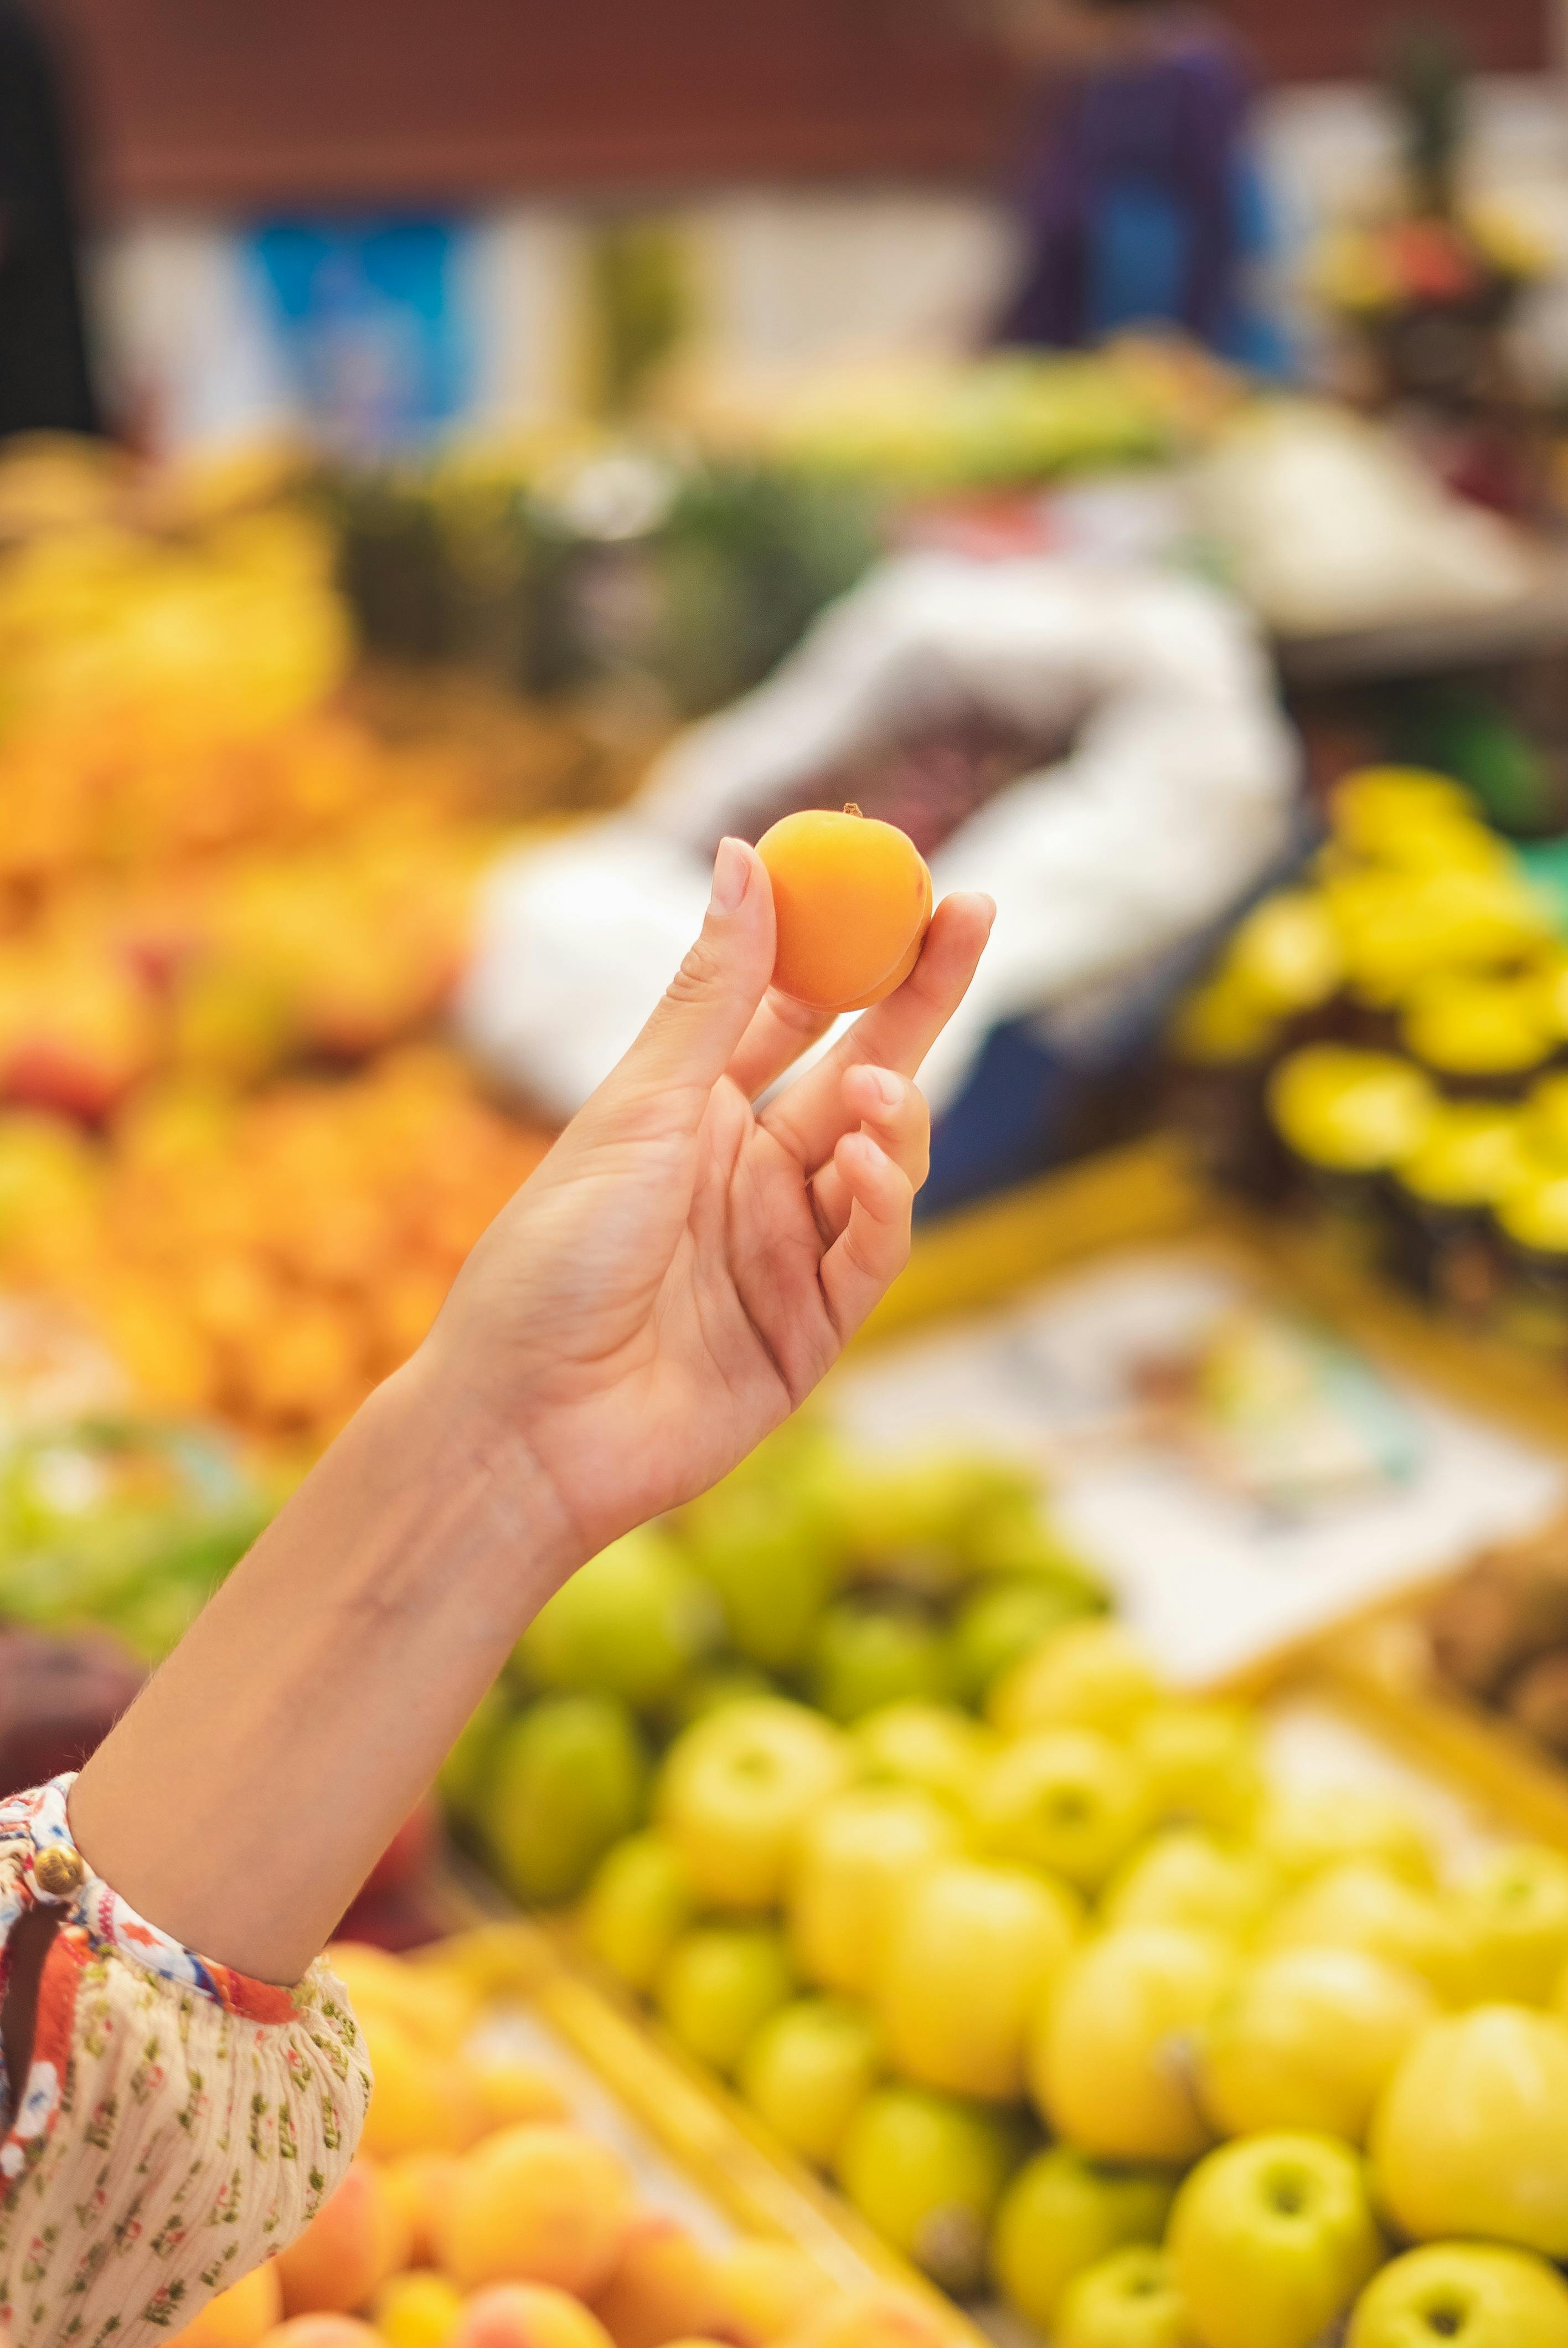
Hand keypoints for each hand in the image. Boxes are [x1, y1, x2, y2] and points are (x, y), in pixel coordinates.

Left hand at [429, 837, 992, 1567]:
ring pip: (884, 1161)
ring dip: (898, 1115)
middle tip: (977, 918)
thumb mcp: (640, 1109)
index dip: (854, 945)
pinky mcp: (812, 1330)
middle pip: (864, 1068)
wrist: (523, 1422)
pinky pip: (870, 1253)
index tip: (906, 877)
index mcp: (696, 1110)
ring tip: (881, 1089)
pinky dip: (880, 1206)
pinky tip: (862, 1172)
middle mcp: (750, 1173)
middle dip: (921, 997)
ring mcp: (787, 1250)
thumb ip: (713, 994)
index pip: (798, 1008)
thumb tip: (744, 855)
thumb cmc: (551, 1259)